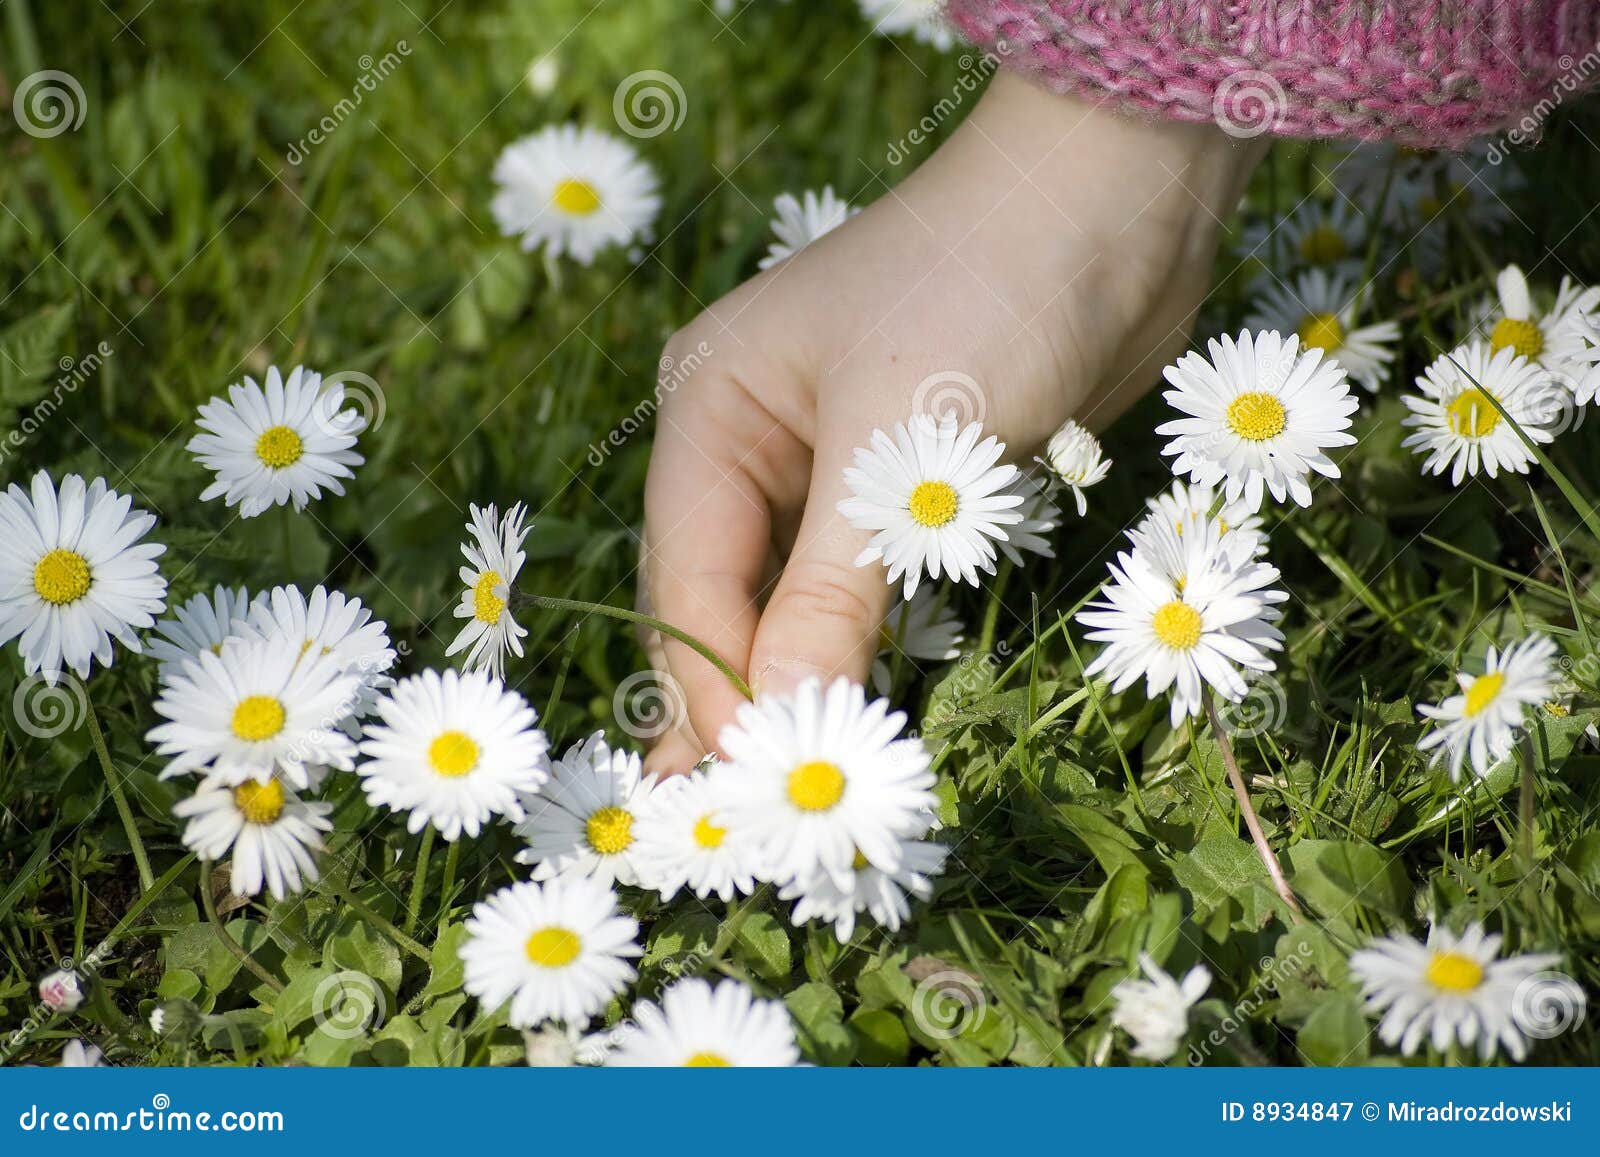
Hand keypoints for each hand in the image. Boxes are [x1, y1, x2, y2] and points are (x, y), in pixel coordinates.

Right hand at [640, 71, 1263, 774]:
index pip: (690, 579)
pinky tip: (872, 714)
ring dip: (809, 682)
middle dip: (747, 697)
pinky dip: (872, 647)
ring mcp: (833, 464)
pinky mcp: (911, 484)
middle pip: (728, 597)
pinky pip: (871, 584)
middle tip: (761, 815)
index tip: (757, 785)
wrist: (1124, 196)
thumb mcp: (902, 455)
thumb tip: (783, 726)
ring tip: (805, 790)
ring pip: (798, 600)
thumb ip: (834, 594)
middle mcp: (754, 441)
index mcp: (710, 410)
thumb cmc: (992, 292)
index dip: (716, 687)